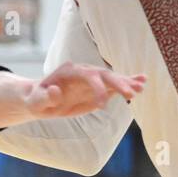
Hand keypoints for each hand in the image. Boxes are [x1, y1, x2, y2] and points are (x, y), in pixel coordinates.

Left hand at [0, 62, 143, 128]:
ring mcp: (92, 79)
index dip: (96, 88)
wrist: (39, 99)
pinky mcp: (97, 88)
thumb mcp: (34, 101)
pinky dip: (128, 83)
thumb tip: (55, 91)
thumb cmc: (35, 100)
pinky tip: (142, 82)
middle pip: (103, 74)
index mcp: (69, 71)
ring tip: (142, 86)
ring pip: (111, 79)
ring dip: (126, 82)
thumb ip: (44, 97)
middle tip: (131, 94)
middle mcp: (83, 72)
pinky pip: (114, 85)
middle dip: (117, 82)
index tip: (102, 105)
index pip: (87, 75)